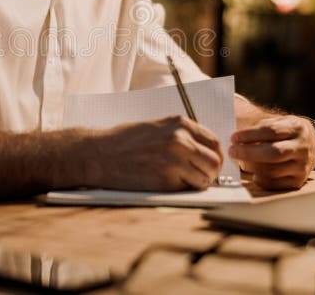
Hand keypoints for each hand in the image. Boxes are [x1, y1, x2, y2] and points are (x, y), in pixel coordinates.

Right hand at [88, 116, 222, 190]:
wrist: (99, 154)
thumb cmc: (126, 141)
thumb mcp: (158, 127)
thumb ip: (182, 135)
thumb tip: (207, 151)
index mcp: (180, 123)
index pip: (214, 142)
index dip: (215, 156)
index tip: (209, 163)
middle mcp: (180, 140)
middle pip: (214, 162)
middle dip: (210, 172)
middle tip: (199, 177)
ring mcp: (174, 161)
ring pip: (205, 179)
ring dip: (196, 183)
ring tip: (179, 179)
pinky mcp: (165, 181)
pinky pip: (187, 190)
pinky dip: (180, 189)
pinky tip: (163, 182)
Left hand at [228, 115, 314, 189]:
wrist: (309, 144)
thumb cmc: (285, 132)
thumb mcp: (276, 122)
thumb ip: (257, 128)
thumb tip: (233, 137)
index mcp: (295, 128)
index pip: (271, 131)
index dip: (250, 135)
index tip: (233, 137)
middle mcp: (302, 148)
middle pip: (273, 153)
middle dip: (248, 153)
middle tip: (232, 151)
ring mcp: (301, 166)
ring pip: (271, 170)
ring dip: (250, 166)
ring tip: (241, 160)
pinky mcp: (297, 182)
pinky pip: (272, 183)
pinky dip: (258, 178)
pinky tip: (253, 171)